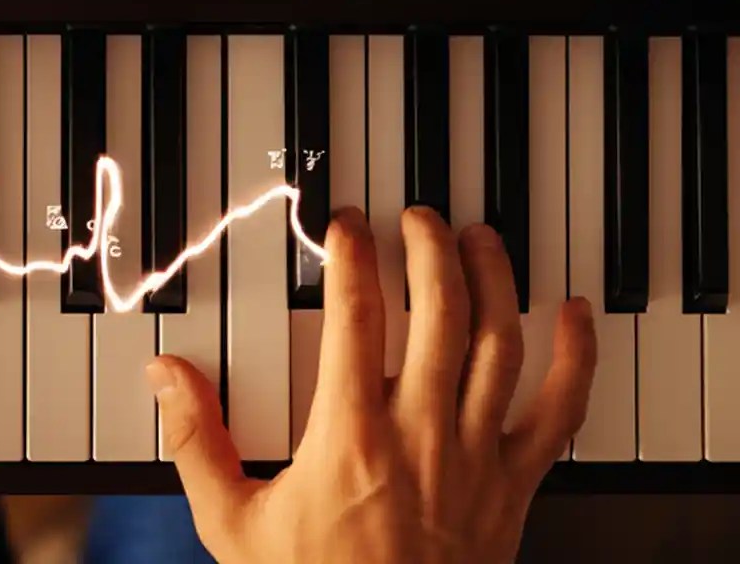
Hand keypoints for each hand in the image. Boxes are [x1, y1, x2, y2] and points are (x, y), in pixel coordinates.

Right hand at [149, 206, 596, 563]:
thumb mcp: (231, 523)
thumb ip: (197, 442)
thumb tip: (166, 377)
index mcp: (350, 435)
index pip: (356, 316)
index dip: (352, 256)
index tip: (347, 227)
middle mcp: (421, 433)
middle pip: (439, 311)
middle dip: (429, 248)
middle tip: (416, 218)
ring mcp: (476, 455)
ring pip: (498, 343)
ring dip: (494, 280)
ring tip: (478, 240)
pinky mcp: (515, 484)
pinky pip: (561, 410)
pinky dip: (575, 356)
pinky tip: (573, 315)